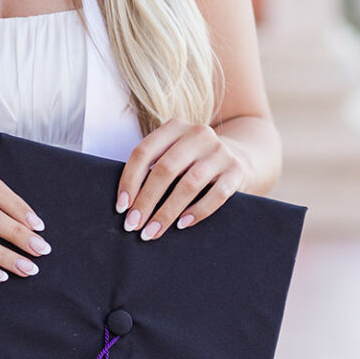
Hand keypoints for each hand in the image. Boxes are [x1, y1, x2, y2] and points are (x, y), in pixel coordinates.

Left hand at [116, 121, 246, 240]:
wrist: (238, 156)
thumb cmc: (191, 162)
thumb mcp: (172, 154)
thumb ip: (152, 168)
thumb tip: (126, 203)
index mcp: (174, 127)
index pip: (144, 152)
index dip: (129, 180)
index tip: (121, 207)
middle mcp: (198, 134)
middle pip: (165, 169)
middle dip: (146, 201)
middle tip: (133, 225)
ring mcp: (220, 151)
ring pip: (189, 183)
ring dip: (167, 211)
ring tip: (153, 231)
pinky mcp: (236, 170)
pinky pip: (217, 195)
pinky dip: (197, 211)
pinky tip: (182, 224)